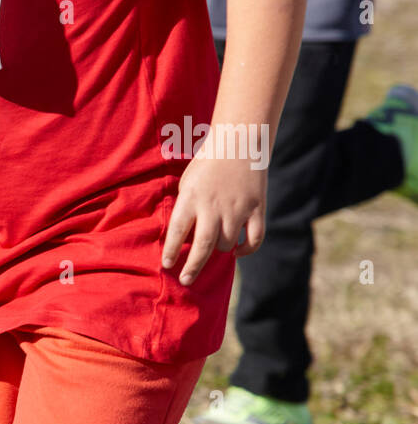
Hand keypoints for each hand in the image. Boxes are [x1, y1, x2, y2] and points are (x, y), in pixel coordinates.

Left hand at [162, 153, 267, 285]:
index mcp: (192, 198)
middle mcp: (214, 206)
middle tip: (185, 280)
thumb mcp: (187, 183)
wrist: (239, 143)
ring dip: (219, 251)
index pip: (178, 231)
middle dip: (193, 266)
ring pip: (227, 244)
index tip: (167, 265)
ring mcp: (238, 208)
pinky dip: (247, 250)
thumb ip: (186, 209)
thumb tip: (183, 238)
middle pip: (203, 245)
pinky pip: (255, 239)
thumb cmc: (207, 165)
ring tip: (213, 251)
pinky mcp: (257, 208)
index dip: (172, 251)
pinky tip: (237, 252)